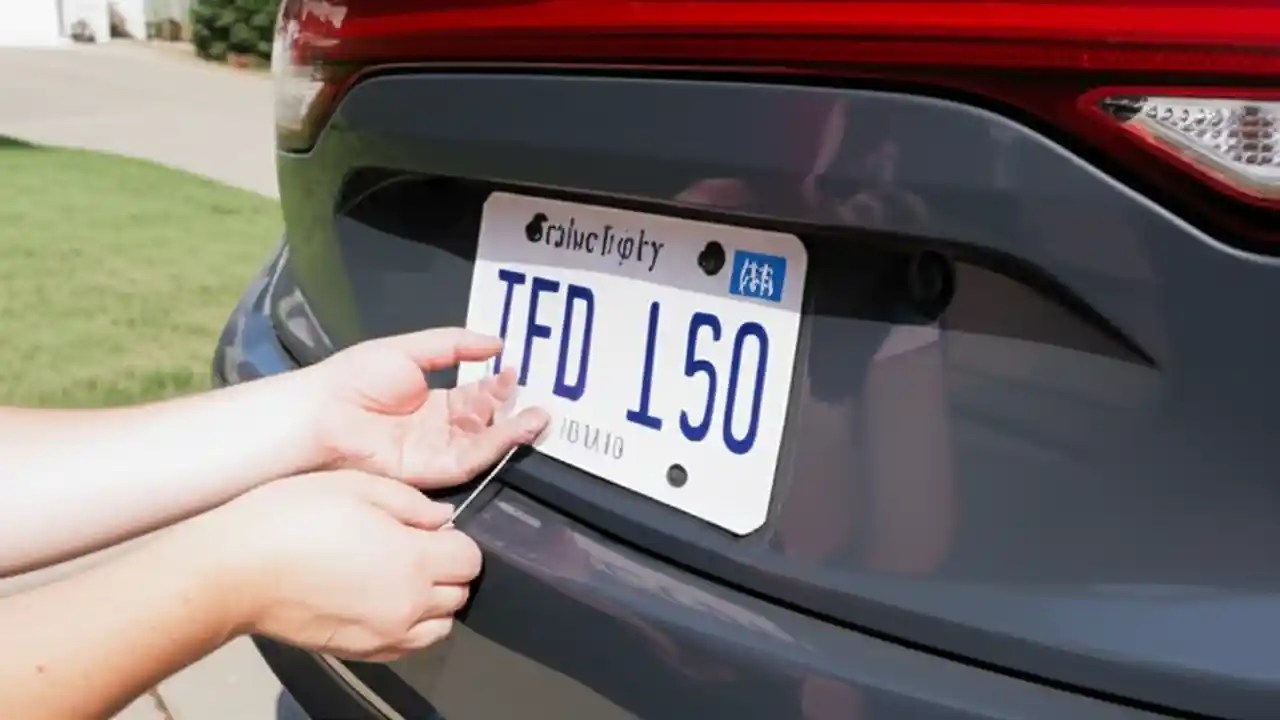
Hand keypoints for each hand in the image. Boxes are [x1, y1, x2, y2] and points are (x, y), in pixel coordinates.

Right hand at [181, 471, 480, 660]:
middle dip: (447, 569)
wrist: (234, 572)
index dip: (456, 540)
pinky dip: (408, 625)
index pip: (471, 559)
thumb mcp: (356, 486)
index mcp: (413, 563)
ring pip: (439, 626)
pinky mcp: (360, 652)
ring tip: (397, 575)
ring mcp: (384, 636)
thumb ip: (411, 503)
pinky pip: (407, 644)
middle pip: (459, 594)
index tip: (430, 529)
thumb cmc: (289, 520)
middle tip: (412, 546)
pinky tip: (378, 598)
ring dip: (432, 602)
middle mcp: (407, 607)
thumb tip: (443, 518)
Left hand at [304, 328, 550, 488]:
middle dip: (511, 409)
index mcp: (430, 401)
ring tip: (540, 415)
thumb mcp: (411, 350)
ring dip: (513, 430)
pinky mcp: (433, 471)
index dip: (496, 384)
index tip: (515, 369)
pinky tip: (517, 428)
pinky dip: (497, 445)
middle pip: (485, 421)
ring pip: (485, 442)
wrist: (323, 413)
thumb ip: (454, 345)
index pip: (475, 396)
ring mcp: (436, 452)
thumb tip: (497, 342)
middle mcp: (437, 429)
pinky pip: (472, 459)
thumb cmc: (356, 378)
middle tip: (540, 396)